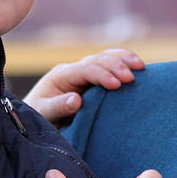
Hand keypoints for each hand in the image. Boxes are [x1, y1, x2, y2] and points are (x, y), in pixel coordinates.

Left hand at [24, 48, 144, 125]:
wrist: (35, 120)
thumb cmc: (38, 118)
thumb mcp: (43, 114)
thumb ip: (57, 107)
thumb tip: (76, 100)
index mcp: (61, 75)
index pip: (85, 69)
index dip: (102, 75)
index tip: (117, 85)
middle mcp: (74, 70)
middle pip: (98, 59)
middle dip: (116, 66)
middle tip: (132, 78)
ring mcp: (84, 72)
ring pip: (106, 57)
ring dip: (124, 59)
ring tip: (141, 67)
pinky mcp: (93, 79)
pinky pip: (110, 65)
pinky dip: (124, 64)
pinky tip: (139, 69)